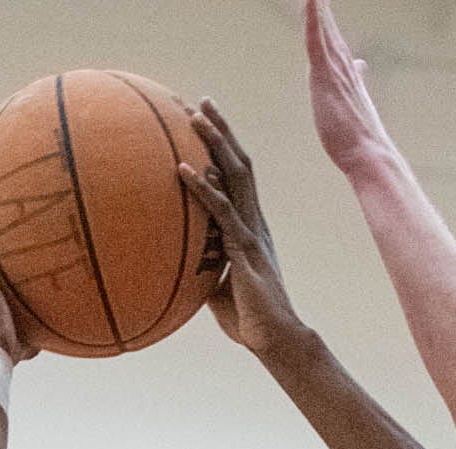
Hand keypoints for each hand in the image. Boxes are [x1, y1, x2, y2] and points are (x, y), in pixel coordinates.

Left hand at [181, 103, 298, 355]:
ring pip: (235, 175)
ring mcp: (251, 232)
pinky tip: (182, 169)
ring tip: (193, 116)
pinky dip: (201, 187)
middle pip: (239, 163)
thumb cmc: (249, 320)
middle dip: (220, 130)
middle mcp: (254, 221)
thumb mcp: (219, 289)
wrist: (275, 340)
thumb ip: (205, 269)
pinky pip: (221, 211)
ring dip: (214, 143)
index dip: (223, 148)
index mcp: (250, 227)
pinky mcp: (245, 249)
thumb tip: (180, 266)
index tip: (203, 124)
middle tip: (199, 102)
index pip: (237, 177)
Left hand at [304, 0, 394, 177]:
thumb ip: (355, 80)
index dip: (324, 17)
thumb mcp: (353, 103)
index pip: (332, 38)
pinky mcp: (326, 75)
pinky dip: (312, 18)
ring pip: (321, 26)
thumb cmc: (360, 138)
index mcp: (346, 71)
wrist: (369, 154)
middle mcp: (342, 64)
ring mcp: (335, 68)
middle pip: (327, 26)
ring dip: (316, 5)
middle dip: (319, 5)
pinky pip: (316, 39)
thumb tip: (360, 65)